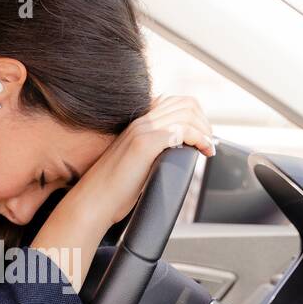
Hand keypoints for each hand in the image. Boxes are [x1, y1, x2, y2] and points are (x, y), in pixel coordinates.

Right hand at [68, 95, 214, 227]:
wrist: (93, 201)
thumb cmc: (113, 190)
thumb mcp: (136, 164)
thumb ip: (152, 153)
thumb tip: (173, 157)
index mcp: (137, 124)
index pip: (172, 102)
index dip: (194, 116)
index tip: (201, 137)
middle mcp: (140, 122)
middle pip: (184, 103)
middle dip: (204, 121)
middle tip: (209, 142)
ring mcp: (142, 131)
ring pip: (186, 113)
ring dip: (205, 129)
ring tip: (208, 147)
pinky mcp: (145, 144)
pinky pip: (182, 130)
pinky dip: (200, 138)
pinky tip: (203, 151)